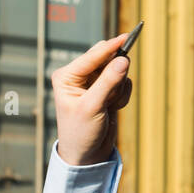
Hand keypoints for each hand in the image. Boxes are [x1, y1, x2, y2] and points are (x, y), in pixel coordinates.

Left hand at [52, 33, 133, 166]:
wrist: (87, 155)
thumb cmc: (80, 132)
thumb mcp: (93, 107)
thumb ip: (108, 82)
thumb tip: (123, 59)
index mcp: (67, 76)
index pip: (92, 56)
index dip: (110, 47)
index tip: (127, 37)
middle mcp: (79, 76)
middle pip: (107, 59)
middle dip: (115, 75)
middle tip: (112, 93)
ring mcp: (93, 82)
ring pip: (118, 70)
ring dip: (118, 88)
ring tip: (108, 106)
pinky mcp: (106, 90)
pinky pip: (123, 83)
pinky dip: (122, 95)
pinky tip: (112, 108)